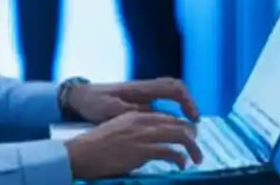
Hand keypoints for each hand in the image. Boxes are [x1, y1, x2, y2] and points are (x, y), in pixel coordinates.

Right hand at [64, 111, 202, 179]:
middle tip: (196, 148)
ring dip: (192, 148)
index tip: (187, 136)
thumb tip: (150, 144)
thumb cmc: (97, 146)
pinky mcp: (143, 150)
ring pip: (180, 135)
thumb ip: (135, 132)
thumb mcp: (118, 130)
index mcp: (136, 115)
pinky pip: (171, 152)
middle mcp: (142, 121)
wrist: (82, 153)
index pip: (167, 117)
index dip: (181, 126)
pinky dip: (180, 159)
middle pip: (178, 123)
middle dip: (191, 136)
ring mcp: (143, 135)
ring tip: (197, 158)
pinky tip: (182, 165)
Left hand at [68, 77, 199, 123]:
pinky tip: (170, 128)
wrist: (81, 96)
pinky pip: (161, 103)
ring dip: (181, 108)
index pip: (172, 87)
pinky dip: (171, 113)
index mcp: (140, 89)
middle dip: (189, 103)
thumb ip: (128, 111)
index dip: (187, 101)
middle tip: (195, 124)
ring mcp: (143, 94)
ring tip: (186, 129)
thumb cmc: (94, 102)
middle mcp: (145, 89)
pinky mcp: (140, 102)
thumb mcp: (108, 109)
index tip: (193, 117)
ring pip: (170, 95)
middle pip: (175, 88)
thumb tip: (149, 114)